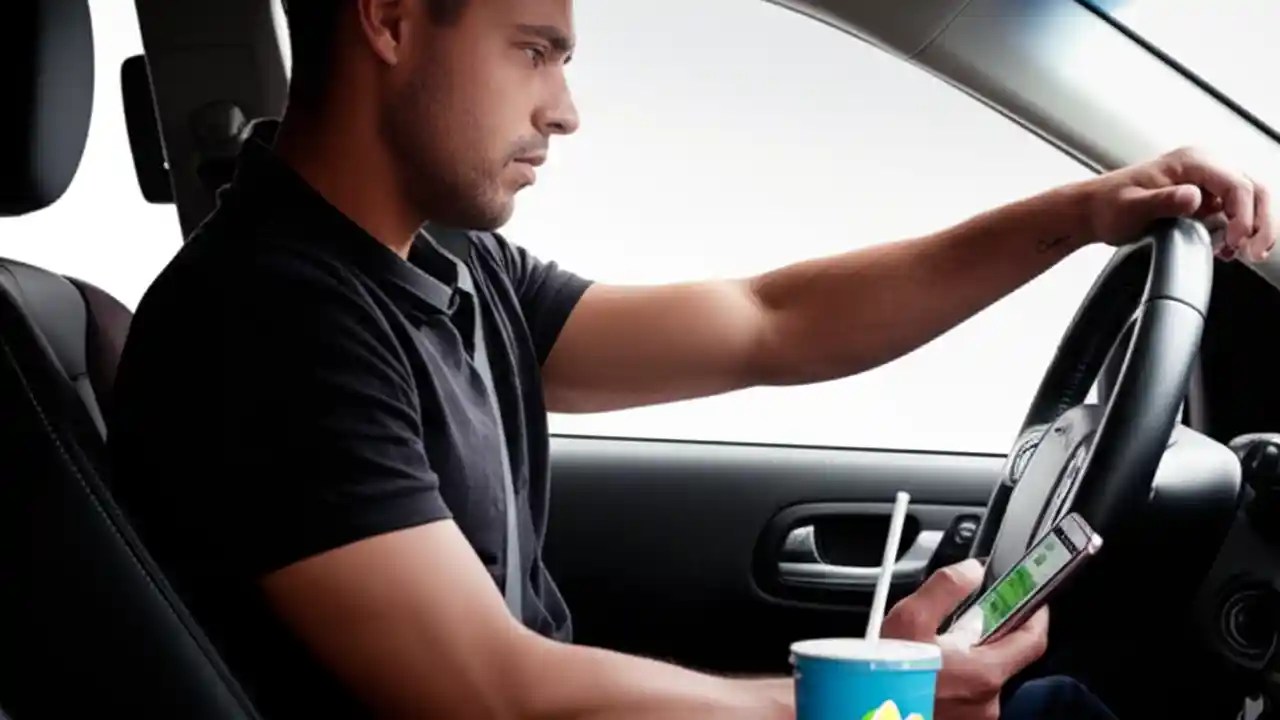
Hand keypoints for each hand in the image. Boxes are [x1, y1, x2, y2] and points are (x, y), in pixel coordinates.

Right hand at [882, 560, 1048, 719]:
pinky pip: (964, 694)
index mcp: (984, 673)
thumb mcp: (909, 620)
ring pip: (980, 676)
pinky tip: (924, 670)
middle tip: (957, 620)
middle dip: (985, 635)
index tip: (1031, 596)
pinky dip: (952, 677)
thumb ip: (945, 588)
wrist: (864, 711)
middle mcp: (987, 702)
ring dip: (965, 658)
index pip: (1033, 640)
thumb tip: (972, 571)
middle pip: (1003, 657)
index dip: (1035, 613)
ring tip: (929, 648)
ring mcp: (972, 717)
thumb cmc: (883, 677)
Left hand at [1082, 146, 1274, 260]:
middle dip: (1260, 223)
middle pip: (1254, 190)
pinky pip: (1235, 212)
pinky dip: (1239, 231)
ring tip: (1244, 254)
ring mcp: (1206, 182)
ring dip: (1254, 228)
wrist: (1093, 211)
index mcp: (1191, 161)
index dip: (1244, 215)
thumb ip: (1163, 201)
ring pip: (1251, 200)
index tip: (1234, 242)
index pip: (1237, 184)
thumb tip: (1194, 197)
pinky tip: (1227, 251)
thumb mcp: (1131, 206)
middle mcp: (1204, 167)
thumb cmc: (1107, 205)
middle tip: (1255, 253)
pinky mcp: (1204, 198)